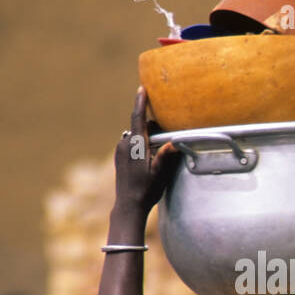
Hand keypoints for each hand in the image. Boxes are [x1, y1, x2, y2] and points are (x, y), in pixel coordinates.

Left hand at [113, 87, 178, 217]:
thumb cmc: (146, 190)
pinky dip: (141, 145)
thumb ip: (165, 156)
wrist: (128, 205)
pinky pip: (131, 143)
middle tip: (164, 142)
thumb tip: (175, 143)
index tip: (142, 88)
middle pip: (140, 127)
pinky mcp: (119, 157)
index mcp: (135, 145)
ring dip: (147, 138)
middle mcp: (125, 144)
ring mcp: (120, 150)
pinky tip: (147, 160)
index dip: (141, 102)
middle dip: (153, 129)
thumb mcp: (159, 174)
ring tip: (156, 155)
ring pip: (136, 135)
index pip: (138, 118)